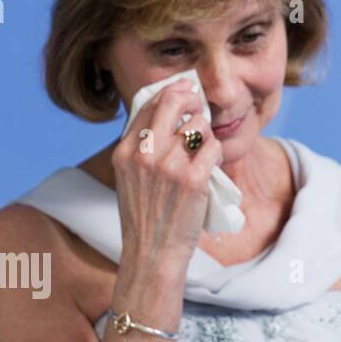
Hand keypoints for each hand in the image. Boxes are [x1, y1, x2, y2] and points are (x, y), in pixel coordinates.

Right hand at [110, 78, 222, 275]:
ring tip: (202, 151)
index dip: (170, 92)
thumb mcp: (130, 177)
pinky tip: (210, 166)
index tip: (185, 88)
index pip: (148, 104)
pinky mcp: (192, 179)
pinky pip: (213, 147)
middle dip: (191, 98)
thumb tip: (168, 112)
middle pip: (173, 102)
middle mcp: (143, 154)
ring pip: (198, 124)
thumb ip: (142, 148)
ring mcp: (168, 166)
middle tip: (200, 105)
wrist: (152, 253)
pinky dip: (215, 153)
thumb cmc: (146, 216)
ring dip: (206, 134)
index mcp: (124, 152)